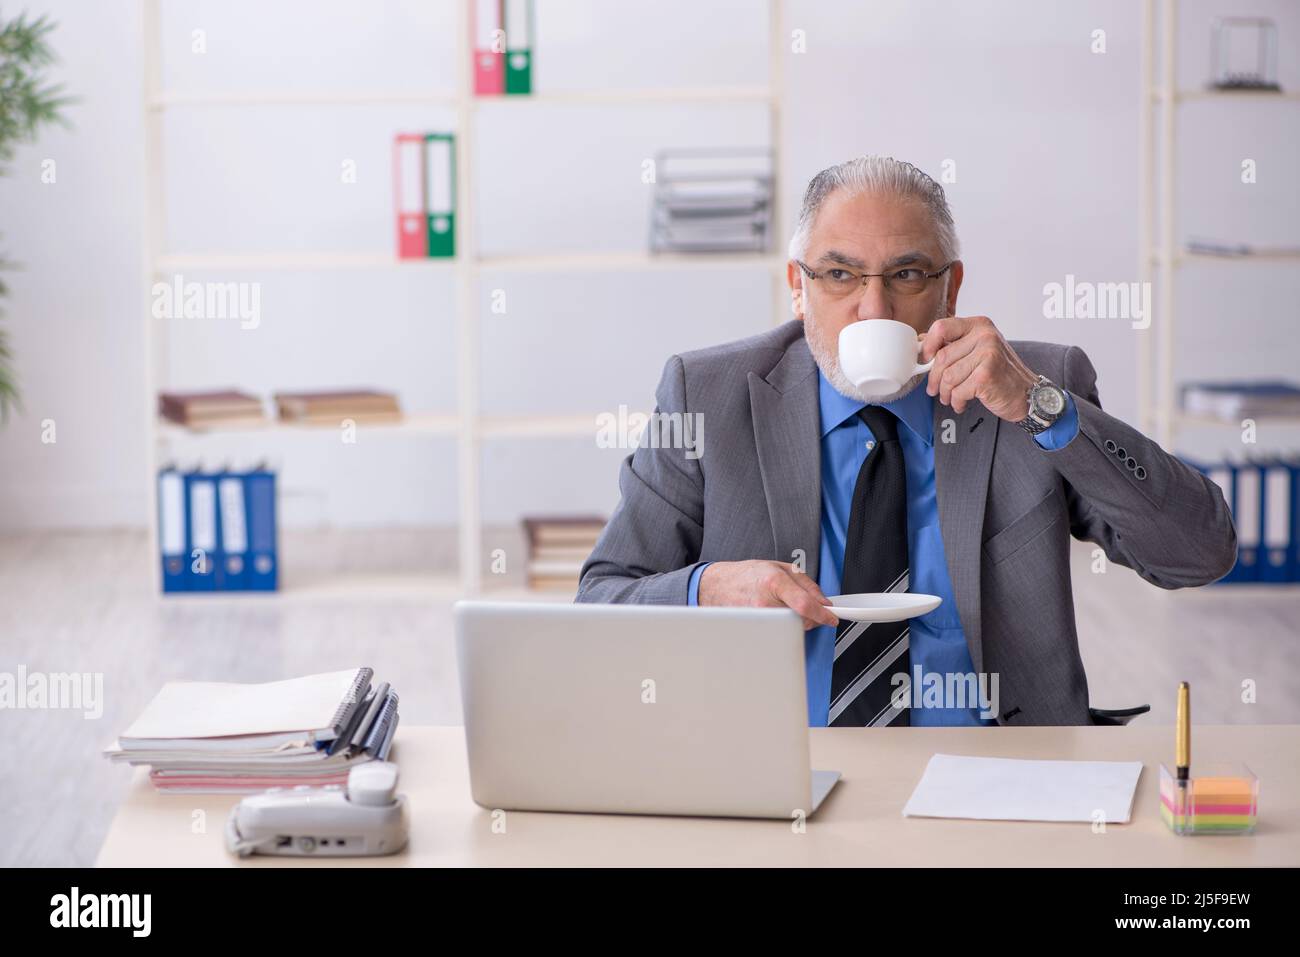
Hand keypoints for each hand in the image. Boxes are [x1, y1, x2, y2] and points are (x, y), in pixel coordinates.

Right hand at [698, 560, 838, 630]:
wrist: (716, 586)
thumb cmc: (746, 575)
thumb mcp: (780, 567)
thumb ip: (806, 583)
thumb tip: (823, 601)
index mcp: (774, 582)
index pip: (806, 604)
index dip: (823, 614)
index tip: (832, 617)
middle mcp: (766, 602)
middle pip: (801, 620)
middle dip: (810, 616)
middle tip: (806, 607)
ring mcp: (758, 618)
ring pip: (791, 629)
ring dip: (796, 621)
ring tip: (783, 607)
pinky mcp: (754, 630)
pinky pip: (778, 633)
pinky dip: (783, 626)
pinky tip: (774, 614)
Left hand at [920, 315, 1038, 420]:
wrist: (1027, 393)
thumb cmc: (999, 373)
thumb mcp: (977, 350)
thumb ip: (953, 344)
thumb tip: (921, 343)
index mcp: (979, 325)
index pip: (941, 327)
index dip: (928, 345)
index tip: (926, 360)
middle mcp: (984, 335)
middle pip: (941, 357)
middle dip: (934, 378)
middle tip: (934, 389)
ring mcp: (987, 354)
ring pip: (948, 376)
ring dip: (945, 393)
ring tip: (950, 398)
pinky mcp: (986, 374)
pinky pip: (958, 391)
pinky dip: (957, 401)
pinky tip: (962, 403)